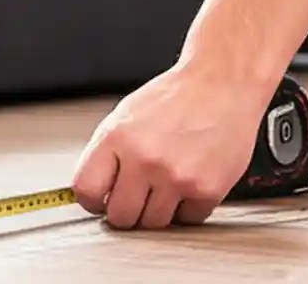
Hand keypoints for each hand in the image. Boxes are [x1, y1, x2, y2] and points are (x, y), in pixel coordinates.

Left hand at [71, 62, 271, 229]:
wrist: (222, 84)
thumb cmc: (176, 98)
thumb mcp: (126, 115)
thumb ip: (107, 154)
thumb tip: (94, 193)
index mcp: (117, 137)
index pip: (85, 191)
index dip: (93, 200)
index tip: (102, 199)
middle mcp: (145, 158)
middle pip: (120, 217)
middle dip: (127, 209)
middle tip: (138, 194)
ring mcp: (176, 176)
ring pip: (153, 224)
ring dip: (158, 209)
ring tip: (168, 181)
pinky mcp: (207, 189)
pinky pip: (187, 219)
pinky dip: (188, 206)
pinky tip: (190, 180)